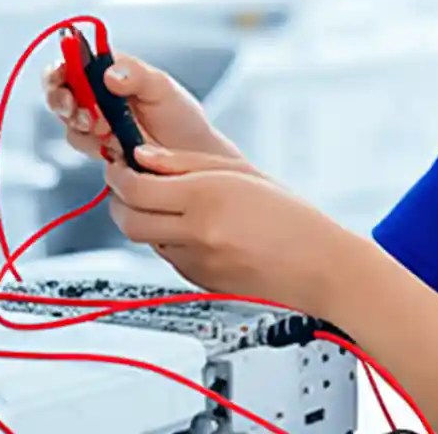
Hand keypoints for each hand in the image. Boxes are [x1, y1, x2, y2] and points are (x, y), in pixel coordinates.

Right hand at [42, 52, 243, 161]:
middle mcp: (97, 94)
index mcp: (109, 69)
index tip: (64, 81)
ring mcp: (95, 121)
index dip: (60, 70)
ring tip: (112, 131)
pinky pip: (83, 144)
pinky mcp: (98, 146)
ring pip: (69, 122)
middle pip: (60, 92)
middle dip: (63, 102)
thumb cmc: (180, 116)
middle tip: (83, 114)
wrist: (192, 155)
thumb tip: (109, 74)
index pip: (71, 62)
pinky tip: (118, 146)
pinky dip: (96, 145)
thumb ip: (136, 76)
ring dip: (84, 127)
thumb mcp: (162, 89)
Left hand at [104, 145, 356, 318]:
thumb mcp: (242, 173)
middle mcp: (197, 232)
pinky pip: (168, 257)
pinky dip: (167, 240)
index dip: (118, 174)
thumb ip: (186, 162)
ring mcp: (196, 261)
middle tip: (124, 185)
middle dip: (117, 201)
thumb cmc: (293, 217)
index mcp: (206, 196)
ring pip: (145, 240)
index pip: (136, 187)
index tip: (119, 165)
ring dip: (143, 220)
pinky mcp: (200, 281)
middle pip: (127, 220)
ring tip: (165, 204)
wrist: (320, 266)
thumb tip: (143, 155)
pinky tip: (191, 227)